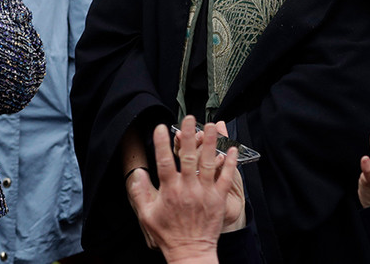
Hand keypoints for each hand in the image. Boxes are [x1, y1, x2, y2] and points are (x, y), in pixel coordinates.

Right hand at [128, 116, 239, 262]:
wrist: (190, 251)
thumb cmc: (168, 234)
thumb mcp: (146, 214)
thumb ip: (140, 192)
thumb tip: (137, 173)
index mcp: (169, 190)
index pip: (164, 161)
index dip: (162, 143)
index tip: (161, 127)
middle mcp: (188, 188)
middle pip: (188, 157)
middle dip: (188, 135)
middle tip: (189, 119)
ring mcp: (205, 193)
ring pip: (209, 163)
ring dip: (210, 143)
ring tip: (212, 126)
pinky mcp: (218, 199)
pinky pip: (226, 178)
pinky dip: (230, 164)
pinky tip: (232, 150)